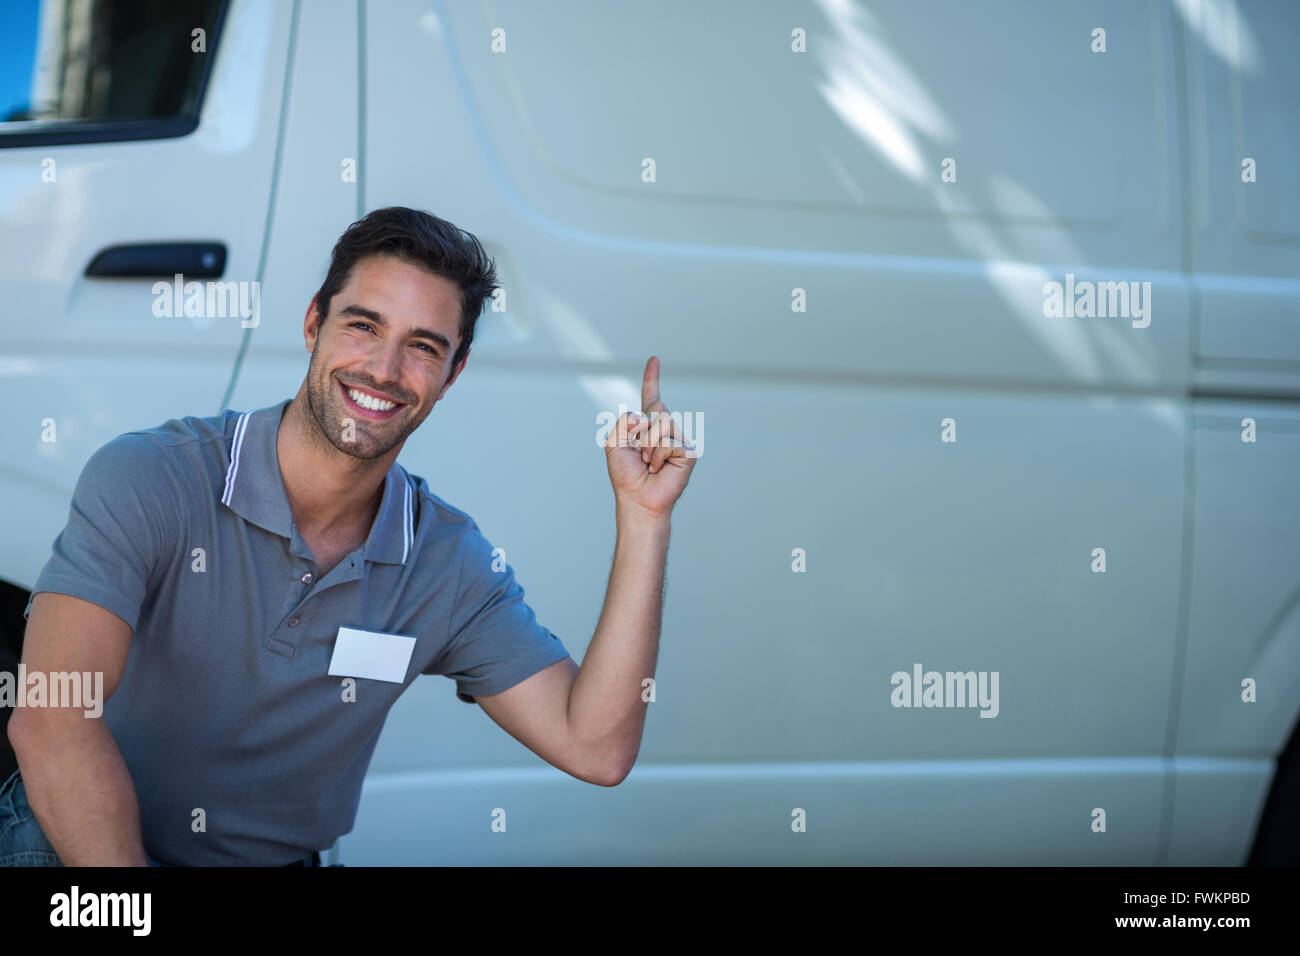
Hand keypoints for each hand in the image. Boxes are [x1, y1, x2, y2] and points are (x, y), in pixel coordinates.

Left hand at [604, 356, 697, 519]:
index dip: (652, 378)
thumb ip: (625, 421)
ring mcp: (679, 440)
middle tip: (641, 455)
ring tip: (649, 463)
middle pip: (656, 409)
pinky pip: (669, 443)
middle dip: (641, 431)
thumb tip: (650, 417)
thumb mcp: (613, 442)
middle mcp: (666, 430)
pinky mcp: (688, 453)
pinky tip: (659, 469)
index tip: (654, 360)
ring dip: (648, 445)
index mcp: (648, 426)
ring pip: (663, 424)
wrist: (637, 499)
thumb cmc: (626, 475)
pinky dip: (658, 456)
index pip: (651, 397)